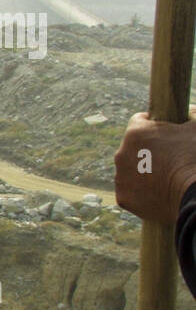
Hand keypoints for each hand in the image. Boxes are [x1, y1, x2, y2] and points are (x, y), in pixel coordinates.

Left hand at [113, 107, 195, 225]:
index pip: (140, 120)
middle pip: (134, 147)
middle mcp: (121, 154)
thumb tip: (190, 110)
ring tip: (166, 177)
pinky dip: (142, 192)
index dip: (154, 123)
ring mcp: (121, 178)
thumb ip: (192, 114)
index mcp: (136, 133)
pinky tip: (160, 192)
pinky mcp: (123, 198)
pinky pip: (132, 191)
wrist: (194, 196)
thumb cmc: (195, 158)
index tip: (165, 130)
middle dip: (148, 150)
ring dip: (143, 171)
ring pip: (131, 170)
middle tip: (170, 157)